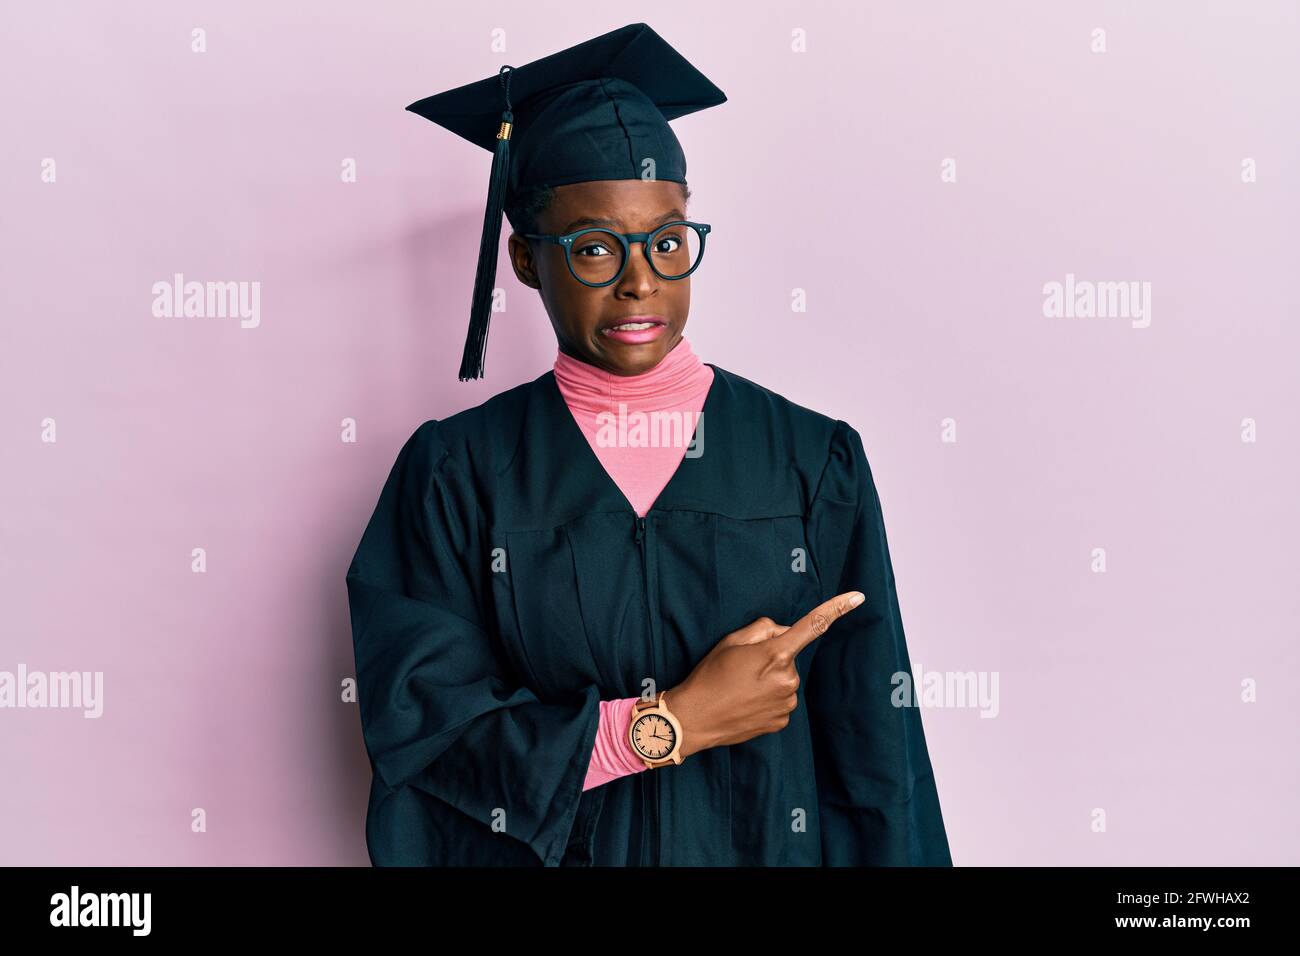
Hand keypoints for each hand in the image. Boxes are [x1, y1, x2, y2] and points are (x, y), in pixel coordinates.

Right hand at [666, 591, 864, 758]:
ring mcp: (787, 702)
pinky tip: (746, 702)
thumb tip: (783, 632)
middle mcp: (788, 679)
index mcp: (776, 654)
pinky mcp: (782, 720)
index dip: (836, 609)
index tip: (858, 597)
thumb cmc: (709, 676)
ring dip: (769, 678)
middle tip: (741, 667)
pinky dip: (767, 697)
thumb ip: (763, 629)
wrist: (694, 719)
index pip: (812, 625)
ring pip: (785, 678)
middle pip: (788, 654)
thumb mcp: (730, 641)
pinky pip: (781, 699)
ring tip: (740, 687)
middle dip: (771, 655)